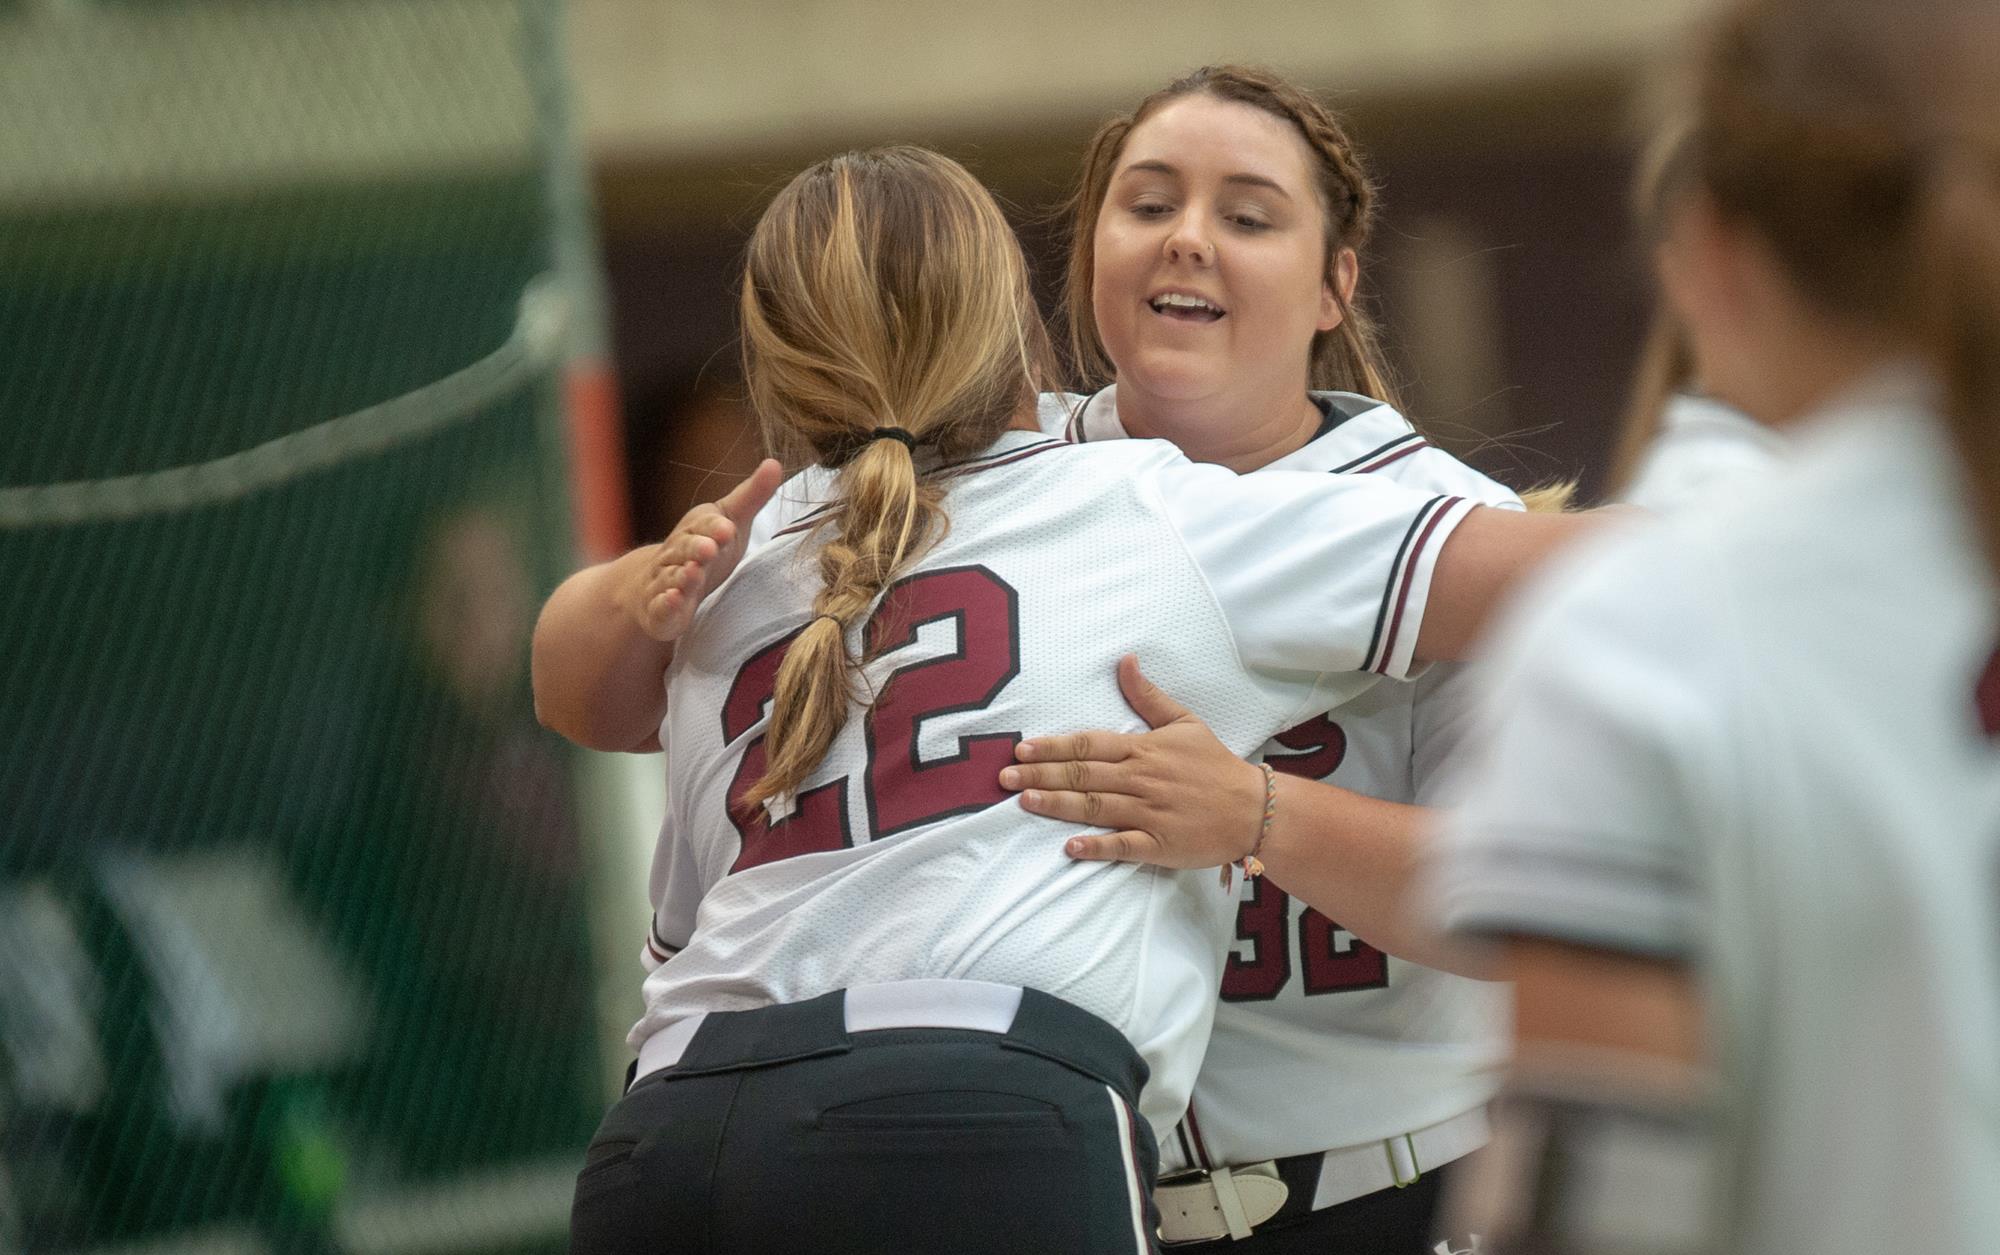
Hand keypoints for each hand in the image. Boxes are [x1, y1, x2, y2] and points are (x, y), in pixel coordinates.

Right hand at [625, 459, 783, 641]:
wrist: (655, 585)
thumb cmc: (704, 549)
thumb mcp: (729, 522)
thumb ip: (751, 496)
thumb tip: (775, 462)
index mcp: (695, 531)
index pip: (703, 526)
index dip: (714, 527)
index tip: (727, 527)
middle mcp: (676, 554)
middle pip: (684, 549)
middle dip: (696, 548)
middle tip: (710, 548)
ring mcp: (665, 583)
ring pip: (671, 577)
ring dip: (682, 576)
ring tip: (693, 573)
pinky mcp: (660, 612)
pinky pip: (661, 608)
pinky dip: (666, 605)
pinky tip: (673, 601)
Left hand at [997, 655, 1264, 867]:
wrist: (1253, 808)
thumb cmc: (1214, 764)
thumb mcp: (1184, 722)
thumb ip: (1148, 696)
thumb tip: (1124, 660)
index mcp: (1143, 750)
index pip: (1089, 744)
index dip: (1053, 746)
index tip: (1021, 749)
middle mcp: (1141, 780)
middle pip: (1083, 775)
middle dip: (1040, 774)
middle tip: (1003, 778)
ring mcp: (1149, 814)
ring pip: (1096, 807)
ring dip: (1058, 804)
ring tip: (1024, 802)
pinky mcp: (1159, 845)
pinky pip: (1123, 846)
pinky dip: (1097, 846)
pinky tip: (1070, 847)